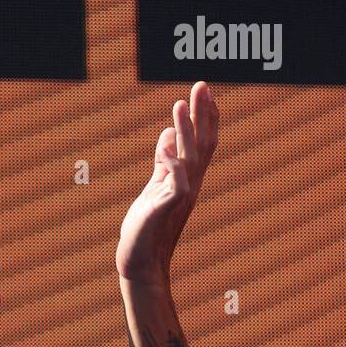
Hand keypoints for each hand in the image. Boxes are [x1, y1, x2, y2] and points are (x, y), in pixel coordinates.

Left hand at [115, 81, 218, 284]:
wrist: (140, 262)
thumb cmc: (147, 226)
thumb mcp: (156, 186)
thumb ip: (163, 161)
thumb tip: (169, 134)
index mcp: (187, 179)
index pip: (203, 143)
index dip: (206, 116)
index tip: (204, 90)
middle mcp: (188, 186)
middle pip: (201, 145)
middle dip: (202, 115)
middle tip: (202, 85)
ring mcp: (178, 199)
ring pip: (188, 160)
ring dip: (184, 132)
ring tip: (179, 105)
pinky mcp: (164, 212)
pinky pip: (174, 186)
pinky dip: (172, 167)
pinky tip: (165, 149)